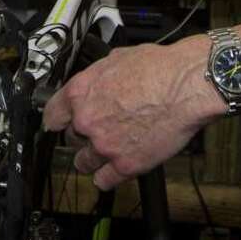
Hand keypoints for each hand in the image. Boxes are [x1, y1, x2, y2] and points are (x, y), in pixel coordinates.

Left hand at [42, 39, 213, 191]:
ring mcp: (105, 145)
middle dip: (84, 136)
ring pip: (83, 162)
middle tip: (102, 131)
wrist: (188, 85)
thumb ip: (99, 77)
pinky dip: (107, 177)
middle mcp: (87, 120)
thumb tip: (97, 81)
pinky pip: (104, 181)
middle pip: (71, 138)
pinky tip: (115, 170)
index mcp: (80, 92)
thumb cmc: (161, 67)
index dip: (59, 120)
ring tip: (107, 152)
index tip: (62, 124)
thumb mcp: (118, 58)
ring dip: (92, 159)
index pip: (52, 115)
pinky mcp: (125, 165)